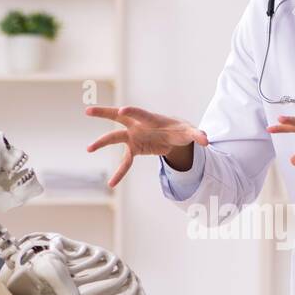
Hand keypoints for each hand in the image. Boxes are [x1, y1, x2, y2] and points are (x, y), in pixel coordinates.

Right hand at [85, 106, 207, 187]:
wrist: (175, 137)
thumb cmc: (180, 130)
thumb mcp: (190, 132)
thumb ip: (197, 135)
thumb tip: (206, 141)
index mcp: (150, 118)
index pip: (139, 113)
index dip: (131, 111)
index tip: (121, 109)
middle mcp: (137, 125)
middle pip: (117, 117)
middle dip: (103, 113)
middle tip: (88, 110)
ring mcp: (133, 136)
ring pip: (114, 137)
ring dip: (101, 142)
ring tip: (88, 149)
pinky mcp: (134, 149)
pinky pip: (125, 162)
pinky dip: (120, 173)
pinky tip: (112, 184)